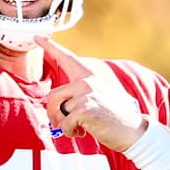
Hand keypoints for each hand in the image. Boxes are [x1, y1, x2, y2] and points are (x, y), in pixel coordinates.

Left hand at [37, 36, 146, 151]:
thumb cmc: (114, 116)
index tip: (37, 37)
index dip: (50, 47)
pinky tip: (83, 132)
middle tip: (63, 124)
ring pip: (57, 111)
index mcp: (89, 75)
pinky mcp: (84, 110)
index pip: (67, 58)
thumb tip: (57, 101)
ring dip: (64, 125)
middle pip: (52, 96)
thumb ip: (81, 91)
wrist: (132, 130)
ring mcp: (86, 95)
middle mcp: (86, 82)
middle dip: (53, 114)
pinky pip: (64, 124)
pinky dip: (70, 132)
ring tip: (79, 128)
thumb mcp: (100, 94)